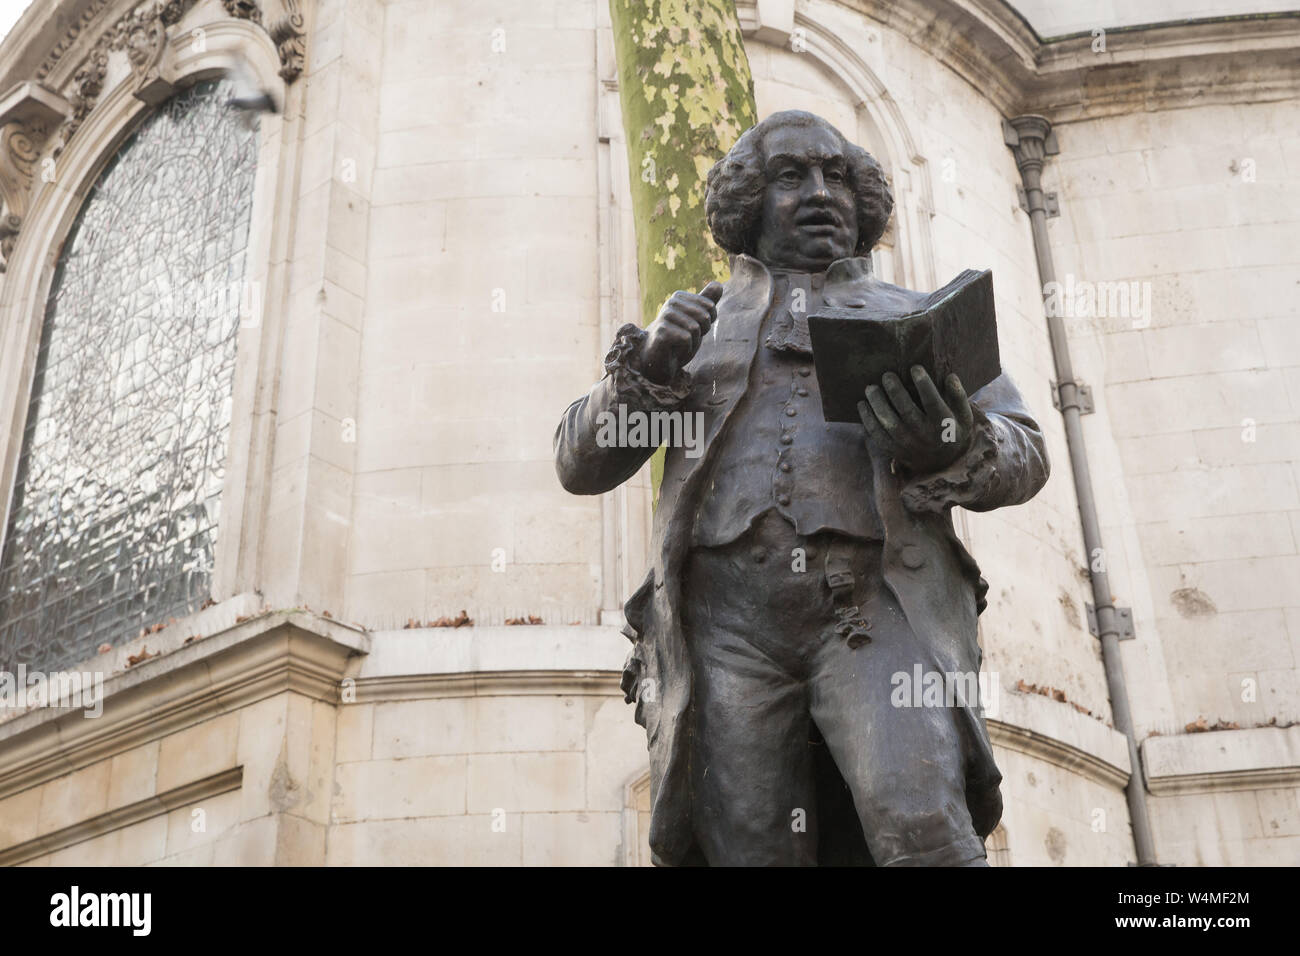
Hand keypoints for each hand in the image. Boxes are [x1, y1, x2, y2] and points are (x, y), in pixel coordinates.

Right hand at [637, 282, 723, 382]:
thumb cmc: (677, 339)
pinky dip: (685, 349)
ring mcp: (664, 316)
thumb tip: (718, 284)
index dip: (707, 323)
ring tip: (679, 345)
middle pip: (704, 317)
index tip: (692, 329)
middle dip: (700, 333)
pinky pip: (687, 339)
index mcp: (679, 297)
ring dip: (692, 343)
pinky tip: (674, 350)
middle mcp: (670, 303)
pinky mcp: (661, 331)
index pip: (710, 308)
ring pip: (695, 329)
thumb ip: (706, 303)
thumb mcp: (696, 321)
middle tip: (686, 338)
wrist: (658, 361)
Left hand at [858, 367, 973, 474]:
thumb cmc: (952, 430)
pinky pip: (878, 436)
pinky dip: (867, 420)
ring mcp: (908, 445)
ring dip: (877, 405)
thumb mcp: (964, 416)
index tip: (915, 368)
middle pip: (907, 412)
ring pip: (889, 424)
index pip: (933, 403)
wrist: (942, 462)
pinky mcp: (894, 450)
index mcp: (943, 424)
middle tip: (887, 375)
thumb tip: (950, 377)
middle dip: (895, 392)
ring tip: (870, 388)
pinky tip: (862, 404)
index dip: (924, 385)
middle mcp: (925, 436)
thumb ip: (959, 396)